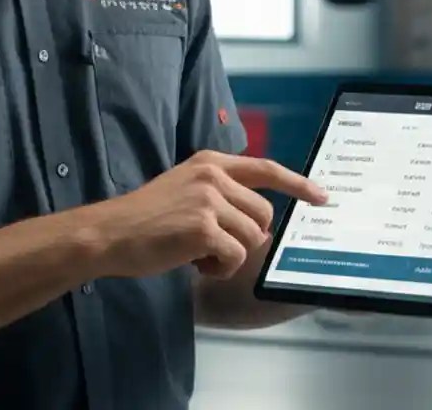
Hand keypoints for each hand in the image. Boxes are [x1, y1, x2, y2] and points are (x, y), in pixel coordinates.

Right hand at [88, 151, 327, 279]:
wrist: (109, 233)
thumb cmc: (145, 219)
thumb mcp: (185, 188)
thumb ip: (221, 195)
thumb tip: (258, 222)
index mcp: (210, 162)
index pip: (266, 169)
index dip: (298, 184)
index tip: (322, 196)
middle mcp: (213, 176)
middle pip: (263, 213)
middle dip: (248, 236)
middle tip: (214, 246)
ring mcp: (209, 200)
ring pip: (252, 237)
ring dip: (230, 255)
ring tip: (197, 253)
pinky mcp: (203, 228)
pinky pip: (235, 256)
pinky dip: (220, 268)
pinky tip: (194, 263)